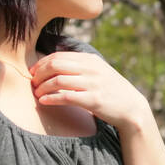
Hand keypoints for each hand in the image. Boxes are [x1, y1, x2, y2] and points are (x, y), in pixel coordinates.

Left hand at [29, 50, 150, 129]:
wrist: (132, 108)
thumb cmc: (112, 91)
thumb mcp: (99, 71)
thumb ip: (81, 64)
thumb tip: (56, 57)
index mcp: (91, 60)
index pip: (59, 56)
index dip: (42, 63)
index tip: (33, 72)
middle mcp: (91, 69)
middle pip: (55, 65)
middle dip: (39, 74)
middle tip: (33, 83)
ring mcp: (93, 84)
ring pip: (58, 80)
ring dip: (43, 87)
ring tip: (37, 93)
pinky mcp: (93, 100)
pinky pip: (66, 96)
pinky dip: (51, 98)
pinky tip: (44, 101)